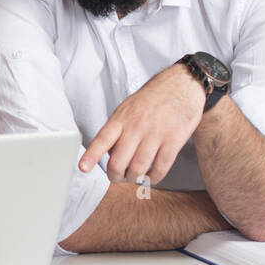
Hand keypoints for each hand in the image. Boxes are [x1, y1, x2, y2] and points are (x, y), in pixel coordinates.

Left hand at [79, 63, 205, 183]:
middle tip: (117, 178)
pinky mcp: (174, 141)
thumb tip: (108, 153)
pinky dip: (153, 177)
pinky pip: (160, 167)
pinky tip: (151, 176)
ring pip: (138, 168)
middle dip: (115, 176)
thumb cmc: (152, 99)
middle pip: (119, 162)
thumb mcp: (127, 108)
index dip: (91, 156)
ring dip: (134, 179)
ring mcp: (155, 134)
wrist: (181, 85)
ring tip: (134, 177)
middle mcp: (136, 127)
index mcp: (121, 118)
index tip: (83, 168)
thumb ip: (117, 128)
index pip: (102, 140)